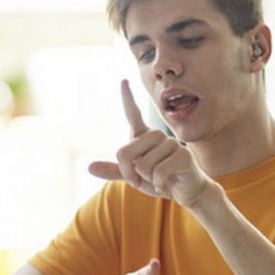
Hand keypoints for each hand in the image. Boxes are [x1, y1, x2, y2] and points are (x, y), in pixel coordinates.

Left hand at [89, 80, 214, 208]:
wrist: (185, 193)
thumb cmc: (159, 181)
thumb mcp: (135, 177)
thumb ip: (115, 171)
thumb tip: (89, 167)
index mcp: (144, 137)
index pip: (133, 114)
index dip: (127, 97)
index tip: (123, 81)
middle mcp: (157, 136)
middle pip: (126, 152)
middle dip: (130, 173)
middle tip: (144, 179)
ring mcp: (171, 144)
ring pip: (143, 165)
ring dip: (147, 180)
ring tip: (159, 180)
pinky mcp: (183, 155)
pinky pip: (158, 172)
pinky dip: (158, 183)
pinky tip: (167, 183)